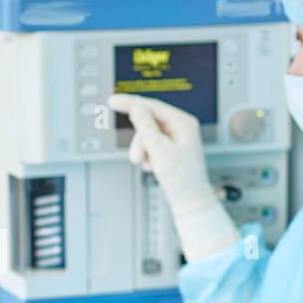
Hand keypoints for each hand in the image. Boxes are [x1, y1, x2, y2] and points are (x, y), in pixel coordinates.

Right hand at [107, 94, 213, 212]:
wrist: (189, 200)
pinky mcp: (169, 148)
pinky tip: (154, 167)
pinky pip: (150, 145)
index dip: (130, 103)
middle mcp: (180, 127)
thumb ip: (146, 127)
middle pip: (148, 122)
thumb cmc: (181, 178)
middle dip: (140, 141)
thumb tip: (136, 108)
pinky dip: (148, 156)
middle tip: (136, 158)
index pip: (152, 106)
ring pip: (147, 135)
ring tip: (148, 165)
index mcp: (183, 123)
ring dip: (143, 150)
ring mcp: (175, 138)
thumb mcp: (160, 151)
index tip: (113, 101)